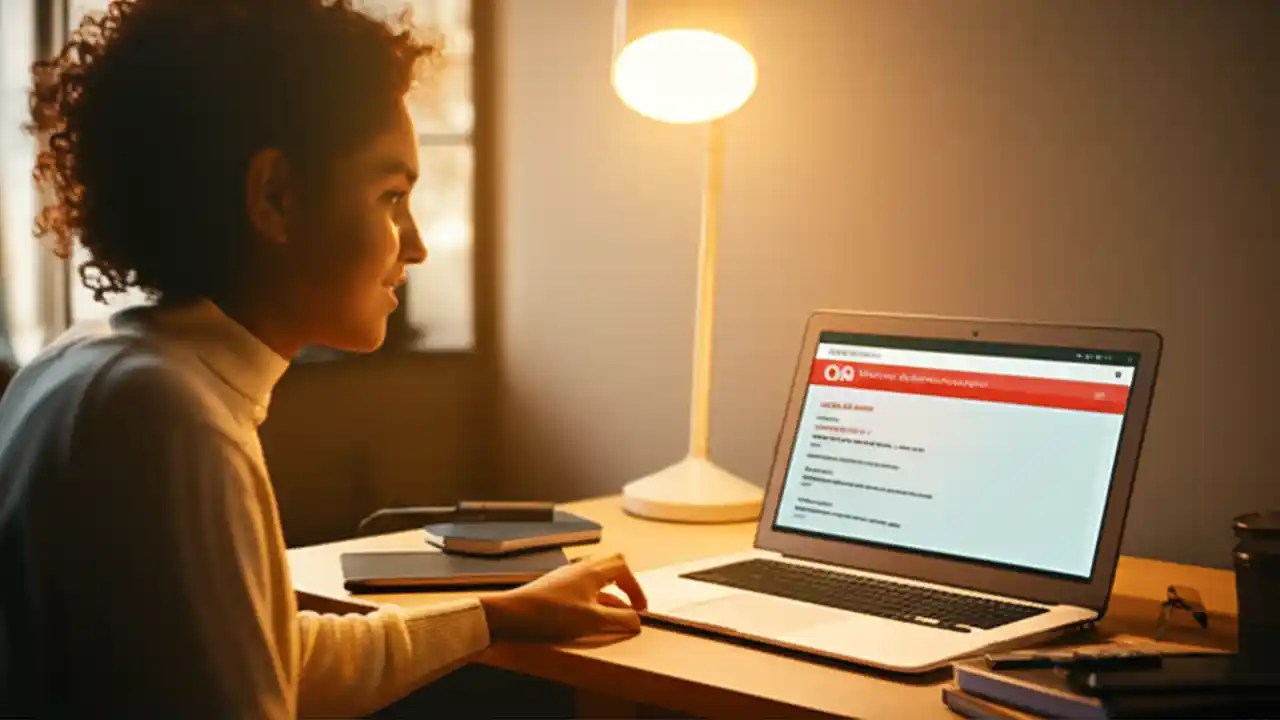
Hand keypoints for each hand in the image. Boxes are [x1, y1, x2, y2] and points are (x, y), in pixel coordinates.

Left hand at [478, 553, 647, 642]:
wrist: (512, 614)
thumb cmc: (552, 614)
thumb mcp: (592, 621)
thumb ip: (619, 619)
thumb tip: (637, 620)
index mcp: (593, 571)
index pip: (624, 568)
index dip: (636, 588)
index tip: (640, 608)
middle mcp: (581, 568)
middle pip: (611, 567)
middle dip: (624, 585)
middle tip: (629, 605)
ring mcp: (566, 576)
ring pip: (596, 579)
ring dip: (608, 595)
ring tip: (611, 617)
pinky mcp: (555, 586)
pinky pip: (582, 587)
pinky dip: (593, 599)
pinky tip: (587, 616)